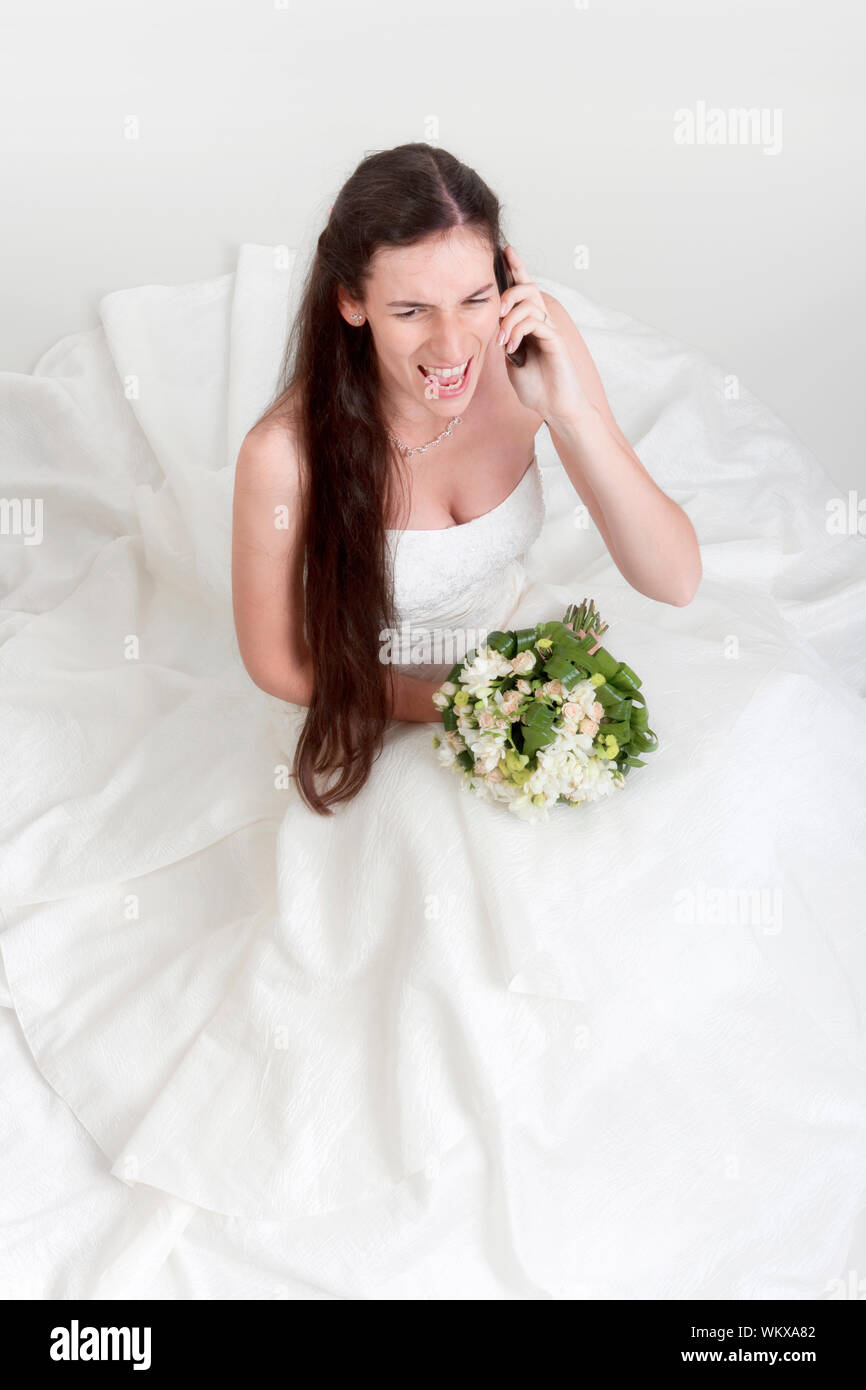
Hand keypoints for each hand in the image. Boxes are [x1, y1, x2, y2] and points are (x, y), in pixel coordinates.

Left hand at [497, 245, 589, 424]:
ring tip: (502, 340)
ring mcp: (551, 331)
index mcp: (532, 324)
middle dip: (509, 293)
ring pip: (531, 304)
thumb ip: (505, 341)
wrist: (556, 408)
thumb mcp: (511, 362)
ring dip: (510, 319)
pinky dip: (518, 332)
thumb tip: (493, 326)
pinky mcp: (556, 342)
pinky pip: (537, 323)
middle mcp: (544, 322)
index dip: (516, 268)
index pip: (525, 290)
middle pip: (529, 289)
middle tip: (497, 312)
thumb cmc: (536, 387)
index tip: (504, 249)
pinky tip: (511, 348)